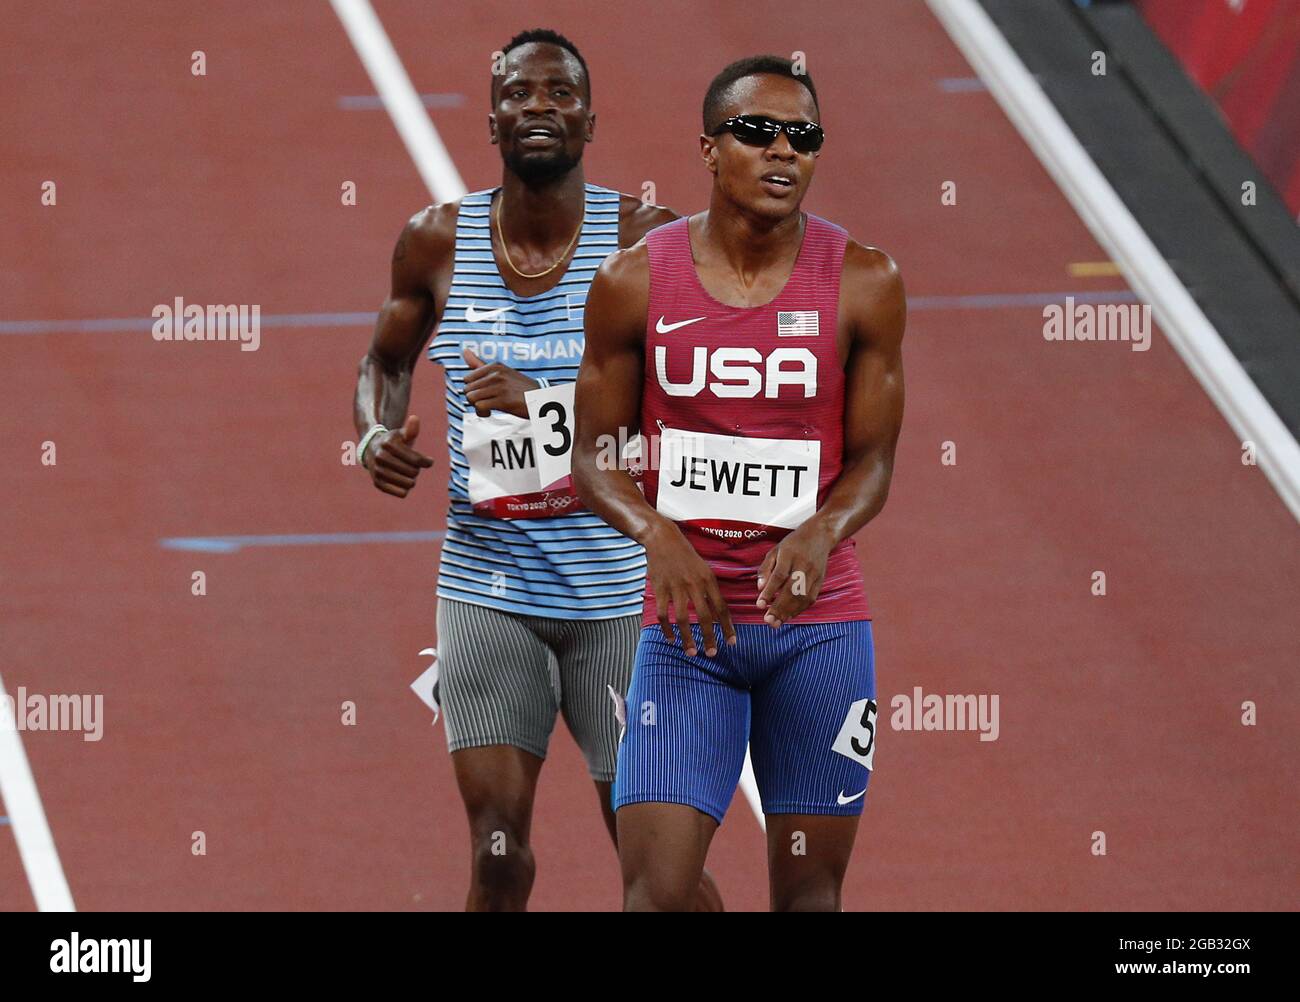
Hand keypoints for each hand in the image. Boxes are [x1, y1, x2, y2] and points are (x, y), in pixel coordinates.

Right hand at [365, 414, 434, 497]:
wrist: (371, 449)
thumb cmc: (393, 442)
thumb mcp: (401, 434)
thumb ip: (410, 429)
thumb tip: (415, 418)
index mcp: (389, 444)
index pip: (417, 460)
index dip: (427, 462)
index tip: (429, 462)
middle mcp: (381, 457)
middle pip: (413, 472)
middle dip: (417, 469)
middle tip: (413, 466)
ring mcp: (378, 471)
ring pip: (409, 484)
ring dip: (412, 480)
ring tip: (408, 474)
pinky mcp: (378, 484)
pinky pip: (402, 493)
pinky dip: (405, 489)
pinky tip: (402, 482)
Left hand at [462, 347, 537, 417]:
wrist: (541, 399)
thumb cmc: (520, 388)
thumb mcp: (501, 372)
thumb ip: (480, 364)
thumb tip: (464, 351)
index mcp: (495, 366)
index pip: (467, 378)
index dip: (473, 388)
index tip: (483, 393)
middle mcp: (496, 374)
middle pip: (468, 389)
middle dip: (474, 399)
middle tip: (485, 402)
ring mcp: (500, 387)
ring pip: (472, 398)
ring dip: (477, 407)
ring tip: (488, 407)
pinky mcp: (503, 400)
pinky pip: (480, 407)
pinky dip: (483, 412)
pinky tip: (491, 412)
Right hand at [643, 519, 736, 656]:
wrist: (663, 539)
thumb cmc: (685, 554)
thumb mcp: (704, 568)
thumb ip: (710, 589)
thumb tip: (718, 611)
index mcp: (708, 579)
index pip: (721, 608)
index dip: (727, 627)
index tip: (732, 642)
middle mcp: (694, 584)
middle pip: (704, 616)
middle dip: (710, 637)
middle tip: (713, 653)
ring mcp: (675, 587)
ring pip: (683, 619)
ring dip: (688, 638)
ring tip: (691, 652)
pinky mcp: (660, 588)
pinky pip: (663, 614)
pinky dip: (667, 629)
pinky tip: (671, 638)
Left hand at [755, 521, 834, 627]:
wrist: (820, 535)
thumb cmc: (794, 543)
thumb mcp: (775, 550)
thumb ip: (766, 569)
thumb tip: (760, 588)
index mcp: (789, 554)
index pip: (779, 575)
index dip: (769, 592)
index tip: (759, 605)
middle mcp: (804, 565)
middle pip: (792, 589)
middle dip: (779, 608)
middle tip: (768, 621)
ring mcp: (814, 573)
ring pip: (802, 596)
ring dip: (789, 612)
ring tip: (777, 622)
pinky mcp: (821, 580)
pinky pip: (811, 598)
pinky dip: (800, 610)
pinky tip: (789, 616)